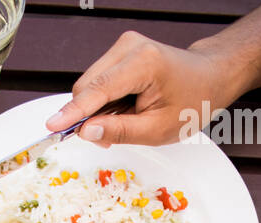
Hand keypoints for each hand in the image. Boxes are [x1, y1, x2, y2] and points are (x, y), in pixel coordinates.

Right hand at [45, 29, 242, 148]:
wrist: (208, 78)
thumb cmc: (190, 102)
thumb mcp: (157, 129)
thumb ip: (119, 131)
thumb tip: (86, 131)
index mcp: (143, 63)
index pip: (97, 90)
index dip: (73, 111)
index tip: (52, 126)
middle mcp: (129, 47)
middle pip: (87, 87)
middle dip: (89, 116)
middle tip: (110, 138)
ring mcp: (123, 46)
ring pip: (90, 86)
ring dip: (98, 111)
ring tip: (126, 121)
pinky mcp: (120, 52)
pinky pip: (98, 82)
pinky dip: (104, 102)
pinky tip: (124, 109)